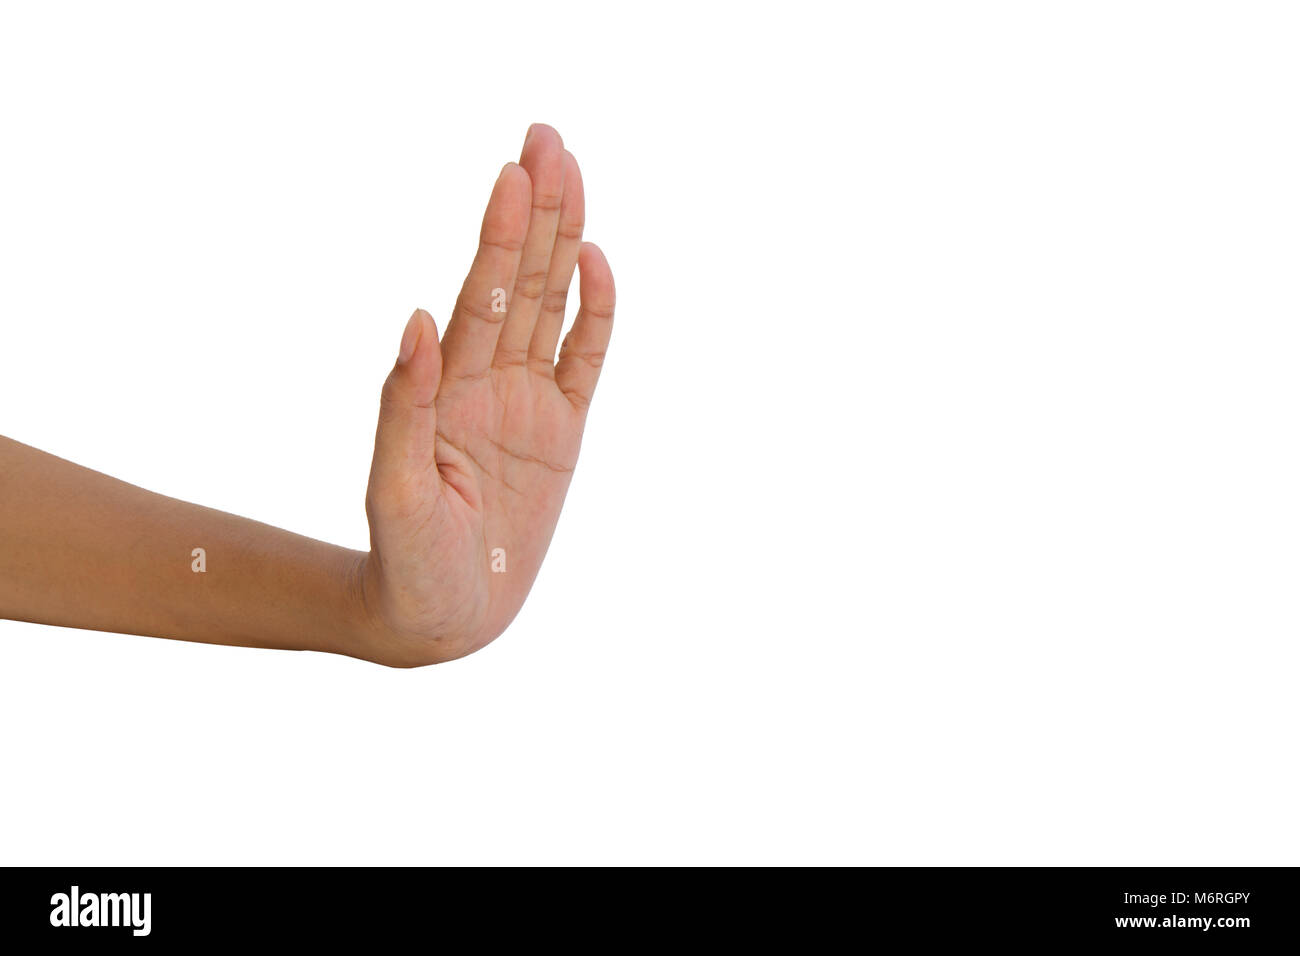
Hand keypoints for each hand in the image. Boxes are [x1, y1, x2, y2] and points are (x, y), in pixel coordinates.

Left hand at [356, 124, 614, 665]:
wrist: (438, 616)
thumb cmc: (406, 559)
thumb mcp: (395, 491)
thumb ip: (404, 405)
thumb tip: (417, 320)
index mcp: (447, 389)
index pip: (478, 296)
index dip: (498, 237)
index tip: (513, 175)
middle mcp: (487, 380)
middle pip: (516, 281)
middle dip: (533, 211)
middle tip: (547, 139)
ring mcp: (527, 402)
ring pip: (550, 305)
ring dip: (561, 241)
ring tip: (571, 172)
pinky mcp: (562, 432)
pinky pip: (585, 361)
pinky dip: (596, 314)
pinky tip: (597, 261)